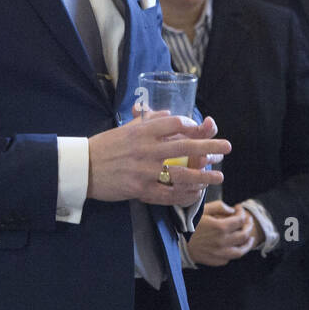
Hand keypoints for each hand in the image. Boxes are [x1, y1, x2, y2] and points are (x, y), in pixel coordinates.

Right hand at [88, 114, 229, 207]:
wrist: (81, 169)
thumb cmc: (102, 147)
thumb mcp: (123, 128)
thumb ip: (147, 121)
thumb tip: (169, 114)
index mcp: (140, 132)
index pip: (174, 123)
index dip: (191, 125)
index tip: (199, 128)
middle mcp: (145, 150)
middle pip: (185, 147)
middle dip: (210, 147)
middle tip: (227, 147)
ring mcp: (144, 171)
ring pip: (182, 174)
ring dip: (204, 175)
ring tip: (218, 176)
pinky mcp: (139, 190)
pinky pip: (168, 194)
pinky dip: (185, 195)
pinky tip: (196, 193)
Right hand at [185, 200, 257, 266]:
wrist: (174, 240)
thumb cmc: (187, 224)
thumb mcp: (201, 209)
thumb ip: (219, 207)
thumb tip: (231, 210)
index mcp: (220, 227)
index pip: (240, 220)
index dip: (242, 212)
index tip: (239, 209)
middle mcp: (223, 241)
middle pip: (244, 234)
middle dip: (248, 225)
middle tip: (247, 221)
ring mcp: (220, 253)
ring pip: (241, 250)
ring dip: (247, 244)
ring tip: (249, 239)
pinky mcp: (215, 260)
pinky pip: (229, 258)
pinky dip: (233, 252)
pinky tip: (233, 247)